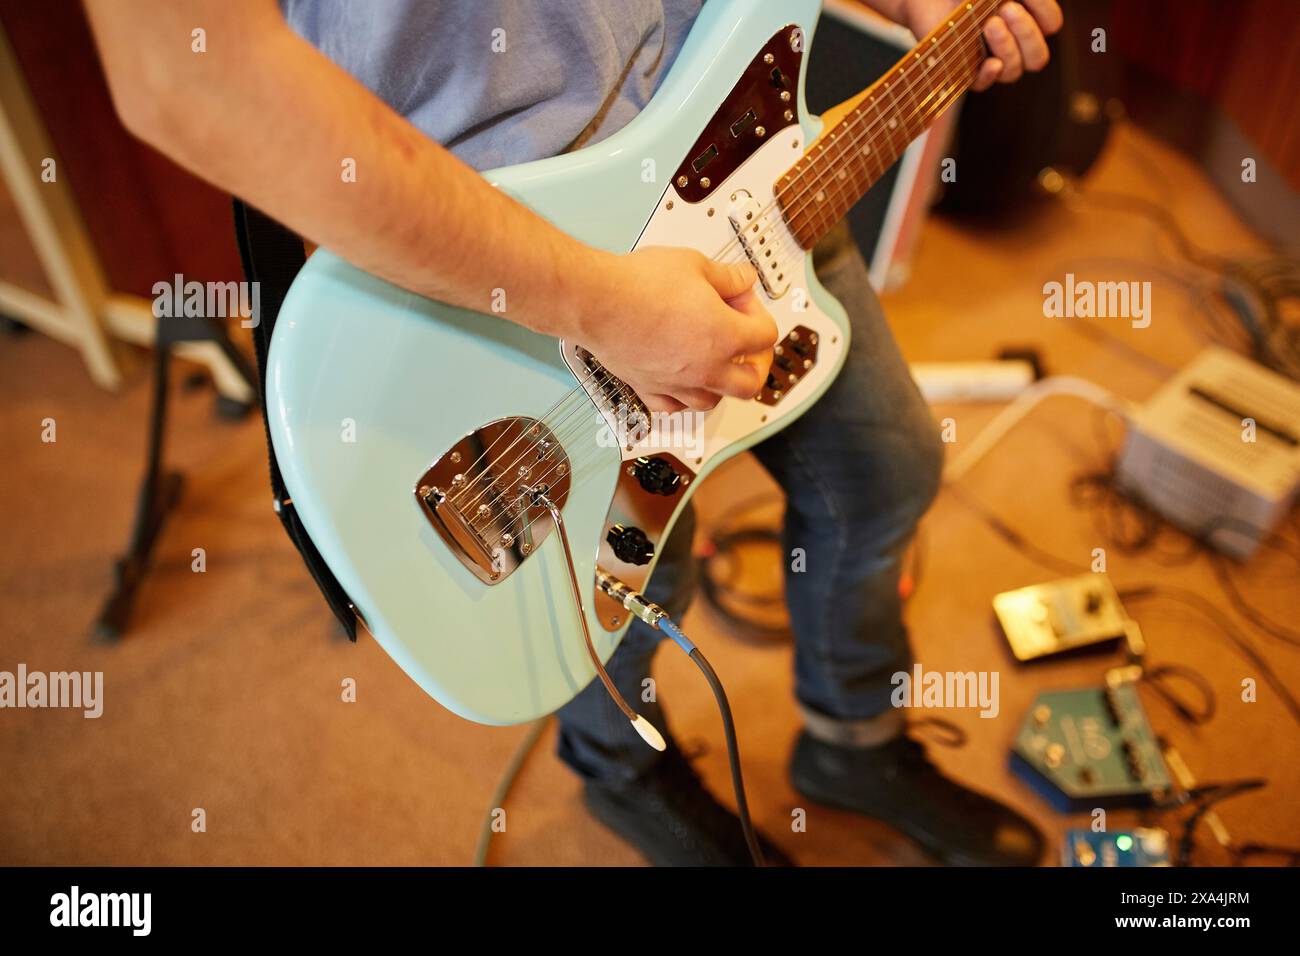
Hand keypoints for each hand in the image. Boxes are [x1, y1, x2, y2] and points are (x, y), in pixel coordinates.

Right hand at [575, 247, 777, 412]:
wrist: (597, 301)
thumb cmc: (639, 284)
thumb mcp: (694, 265)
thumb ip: (727, 276)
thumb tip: (742, 279)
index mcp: (725, 337)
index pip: (765, 335)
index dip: (757, 312)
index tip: (741, 299)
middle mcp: (706, 368)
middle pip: (750, 383)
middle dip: (755, 363)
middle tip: (746, 345)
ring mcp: (676, 383)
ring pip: (713, 402)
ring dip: (722, 385)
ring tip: (716, 365)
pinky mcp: (648, 388)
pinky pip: (673, 407)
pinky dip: (682, 398)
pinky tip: (680, 382)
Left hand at [902, 0, 1063, 89]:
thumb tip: (1033, 12)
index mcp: (1025, 18)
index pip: (1051, 24)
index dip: (1044, 11)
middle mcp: (1010, 42)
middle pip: (1037, 57)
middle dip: (1027, 33)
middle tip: (1006, 8)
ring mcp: (987, 58)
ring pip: (1013, 72)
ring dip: (1007, 47)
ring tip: (988, 23)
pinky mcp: (962, 70)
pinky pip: (982, 84)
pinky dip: (989, 75)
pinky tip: (990, 63)